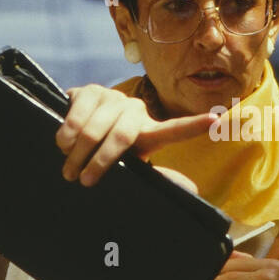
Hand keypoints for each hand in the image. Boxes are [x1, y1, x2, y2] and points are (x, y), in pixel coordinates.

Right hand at [56, 85, 216, 185]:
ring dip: (77, 152)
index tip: (215, 121)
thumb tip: (192, 189)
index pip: (175, 130)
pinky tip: (63, 143)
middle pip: (122, 136)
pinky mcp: (89, 90)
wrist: (73, 134)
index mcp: (149, 132)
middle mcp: (134, 110)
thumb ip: (156, 177)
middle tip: (83, 180)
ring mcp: (113, 97)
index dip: (194, 126)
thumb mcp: (128, 167)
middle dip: (101, 161)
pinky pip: (77, 115)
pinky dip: (66, 134)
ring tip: (69, 168)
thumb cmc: (105, 155)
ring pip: (95, 128)